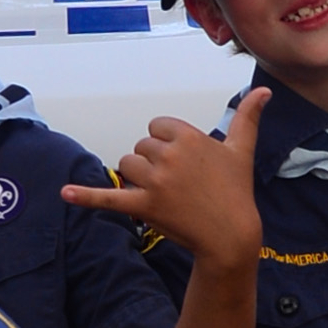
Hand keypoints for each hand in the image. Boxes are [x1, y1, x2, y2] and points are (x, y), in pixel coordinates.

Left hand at [61, 89, 267, 270]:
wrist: (230, 235)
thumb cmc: (235, 192)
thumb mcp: (241, 151)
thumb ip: (247, 118)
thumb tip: (263, 92)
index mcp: (188, 138)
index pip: (157, 126)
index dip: (167, 142)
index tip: (183, 161)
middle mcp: (170, 156)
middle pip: (141, 146)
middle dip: (153, 162)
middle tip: (178, 183)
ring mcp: (155, 182)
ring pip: (127, 165)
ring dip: (137, 177)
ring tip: (161, 193)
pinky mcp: (143, 206)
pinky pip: (108, 197)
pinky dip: (85, 196)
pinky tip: (64, 193)